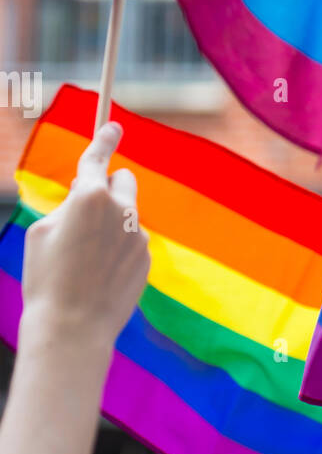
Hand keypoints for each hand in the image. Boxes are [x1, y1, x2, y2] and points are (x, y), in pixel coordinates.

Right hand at [20, 121, 149, 353]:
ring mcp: (138, 235)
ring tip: (86, 259)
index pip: (98, 157)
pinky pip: (132, 242)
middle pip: (124, 179)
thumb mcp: (42, 232)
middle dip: (110, 186)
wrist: (73, 328)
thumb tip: (84, 196)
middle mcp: (121, 210)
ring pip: (127, 215)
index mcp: (89, 197)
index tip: (114, 125)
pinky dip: (119, 250)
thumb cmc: (47, 279)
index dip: (105, 138)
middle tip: (89, 206)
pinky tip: (100, 275)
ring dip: (112, 224)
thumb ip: (68, 206)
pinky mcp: (146, 258)